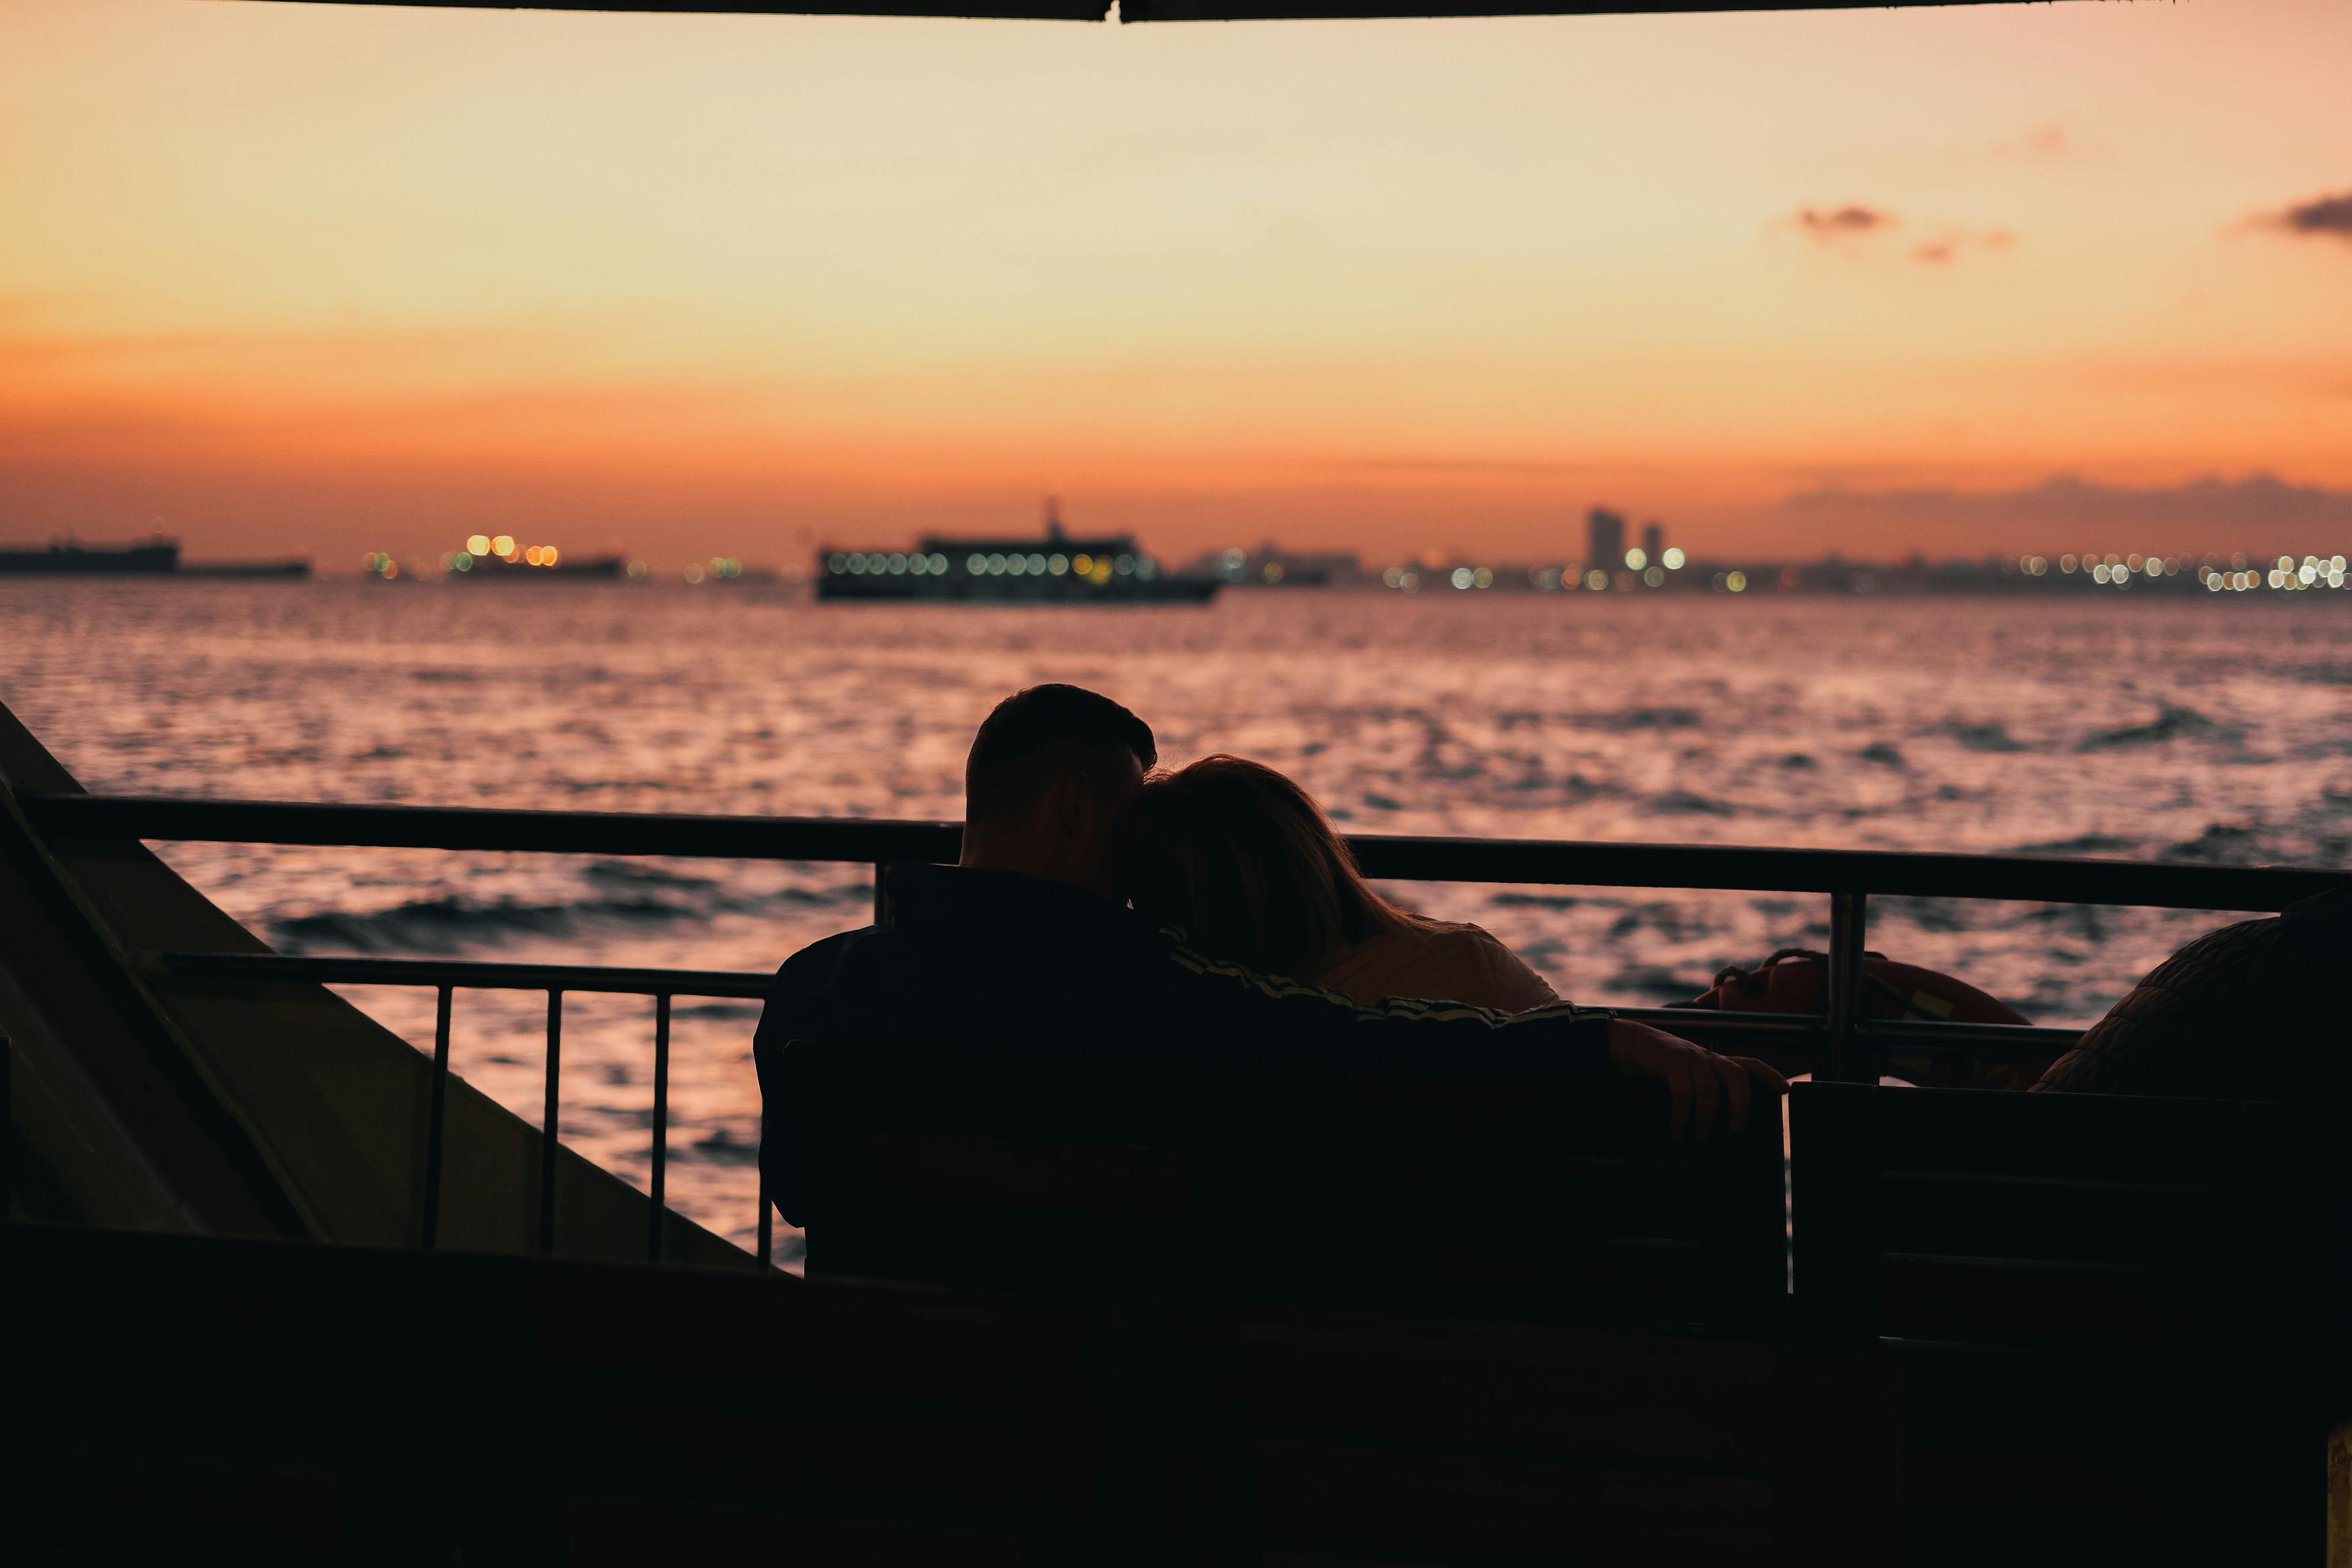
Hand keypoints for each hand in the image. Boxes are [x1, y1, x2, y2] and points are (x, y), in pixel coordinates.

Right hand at [1605, 1019, 1789, 1140]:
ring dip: (1706, 1119)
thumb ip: (1699, 1086)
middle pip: (1737, 1076)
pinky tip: (1677, 1132)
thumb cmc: (1654, 1064)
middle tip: (1735, 1130)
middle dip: (1741, 1105)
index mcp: (1712, 1060)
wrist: (1622, 1042)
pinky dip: (1683, 1117)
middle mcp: (1705, 1057)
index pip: (1749, 1063)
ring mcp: (1688, 1057)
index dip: (1769, 1075)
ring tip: (1697, 1140)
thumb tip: (1712, 1123)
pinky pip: (1683, 1092)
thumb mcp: (1682, 1072)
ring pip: (1710, 1089)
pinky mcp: (1669, 1061)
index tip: (1785, 1090)